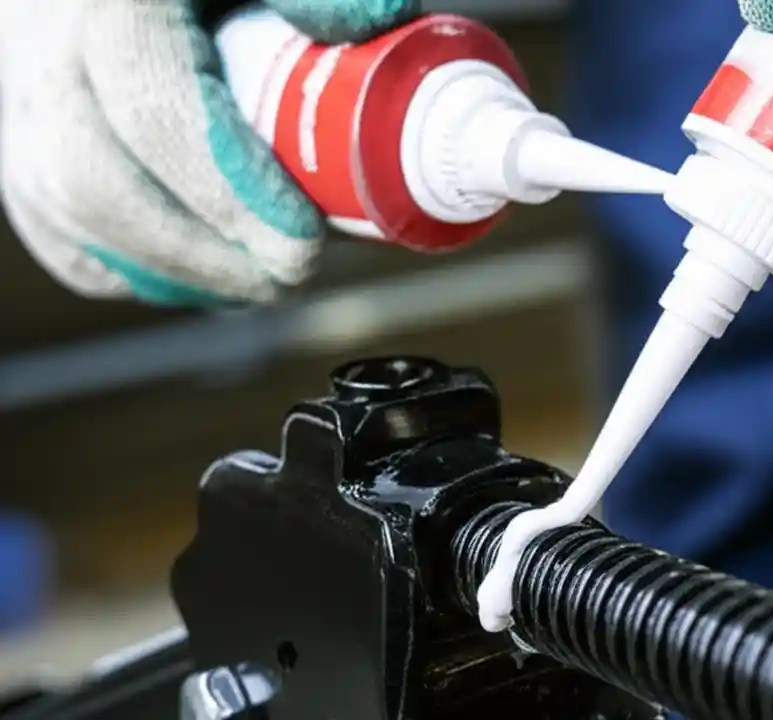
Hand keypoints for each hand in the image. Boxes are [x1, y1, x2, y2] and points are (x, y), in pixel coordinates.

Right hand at [0, 0, 416, 306]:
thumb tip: (379, 19)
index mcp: (110, 2)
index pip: (154, 109)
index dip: (230, 191)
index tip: (300, 242)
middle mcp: (44, 49)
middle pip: (94, 181)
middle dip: (201, 252)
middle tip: (289, 277)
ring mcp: (23, 96)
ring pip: (64, 212)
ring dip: (171, 270)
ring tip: (260, 283)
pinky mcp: (23, 136)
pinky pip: (54, 225)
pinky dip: (130, 268)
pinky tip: (205, 276)